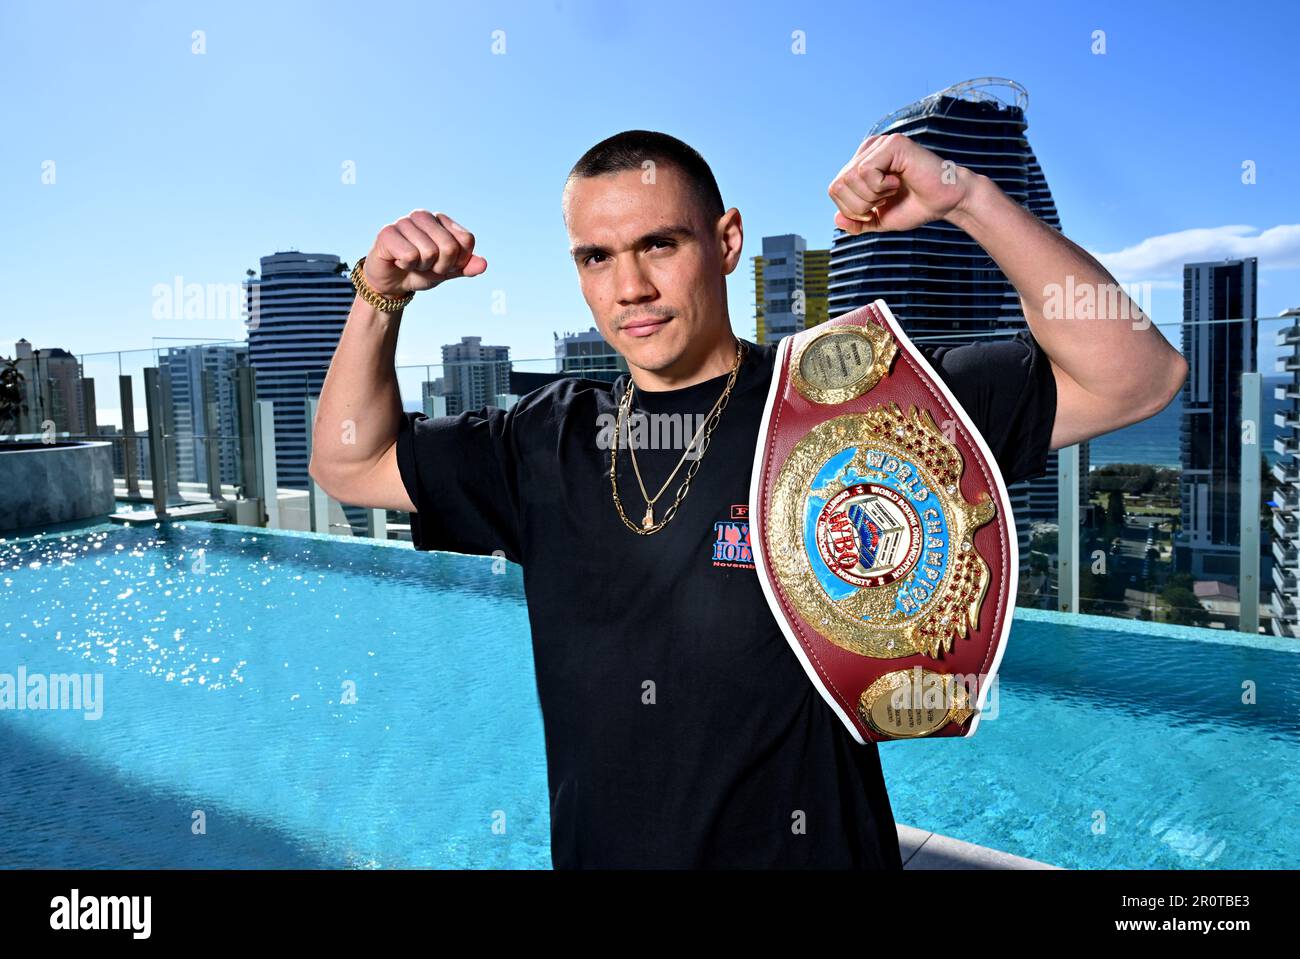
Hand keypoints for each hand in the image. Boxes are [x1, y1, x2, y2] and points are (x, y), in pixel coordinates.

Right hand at [364, 210, 486, 296]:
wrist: (392, 283)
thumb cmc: (420, 271)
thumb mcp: (448, 272)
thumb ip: (466, 267)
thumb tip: (483, 264)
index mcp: (441, 220)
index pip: (467, 240)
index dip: (458, 261)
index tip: (443, 264)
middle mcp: (423, 216)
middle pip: (450, 247)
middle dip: (440, 266)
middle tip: (425, 266)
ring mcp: (404, 221)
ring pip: (430, 252)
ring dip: (421, 267)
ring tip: (410, 262)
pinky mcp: (387, 232)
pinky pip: (410, 255)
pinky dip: (406, 265)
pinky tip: (398, 260)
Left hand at [827, 133, 973, 234]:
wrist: (946, 202)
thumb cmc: (915, 207)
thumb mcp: (879, 220)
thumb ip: (856, 222)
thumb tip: (836, 219)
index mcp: (861, 162)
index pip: (835, 188)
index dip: (852, 209)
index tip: (876, 208)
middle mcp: (868, 149)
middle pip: (838, 185)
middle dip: (860, 205)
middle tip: (885, 201)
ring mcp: (880, 143)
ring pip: (850, 177)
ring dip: (872, 196)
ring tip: (893, 190)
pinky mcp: (893, 143)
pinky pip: (866, 170)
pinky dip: (880, 186)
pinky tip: (898, 182)